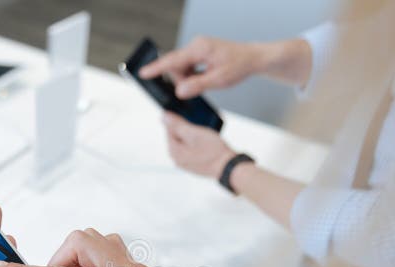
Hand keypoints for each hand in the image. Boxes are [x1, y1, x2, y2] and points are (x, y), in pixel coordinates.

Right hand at [140, 36, 265, 97]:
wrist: (252, 58)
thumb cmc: (239, 65)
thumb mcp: (219, 79)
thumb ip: (197, 86)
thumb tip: (179, 91)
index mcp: (199, 48)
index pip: (172, 60)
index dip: (156, 68)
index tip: (142, 73)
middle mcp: (196, 45)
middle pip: (176, 67)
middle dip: (182, 81)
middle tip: (197, 89)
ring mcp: (196, 49)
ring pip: (181, 69)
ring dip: (188, 80)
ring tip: (206, 82)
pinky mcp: (198, 54)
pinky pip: (187, 68)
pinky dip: (192, 77)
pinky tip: (205, 79)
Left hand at [163, 112, 235, 177]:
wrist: (228, 167)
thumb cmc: (214, 152)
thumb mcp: (194, 133)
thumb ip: (178, 124)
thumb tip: (164, 117)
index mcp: (174, 152)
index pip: (168, 130)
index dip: (178, 120)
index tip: (188, 116)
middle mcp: (177, 159)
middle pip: (176, 136)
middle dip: (187, 128)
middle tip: (199, 127)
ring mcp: (186, 162)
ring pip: (185, 142)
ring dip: (193, 134)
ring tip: (204, 134)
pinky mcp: (194, 163)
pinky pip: (192, 148)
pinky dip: (197, 142)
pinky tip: (206, 142)